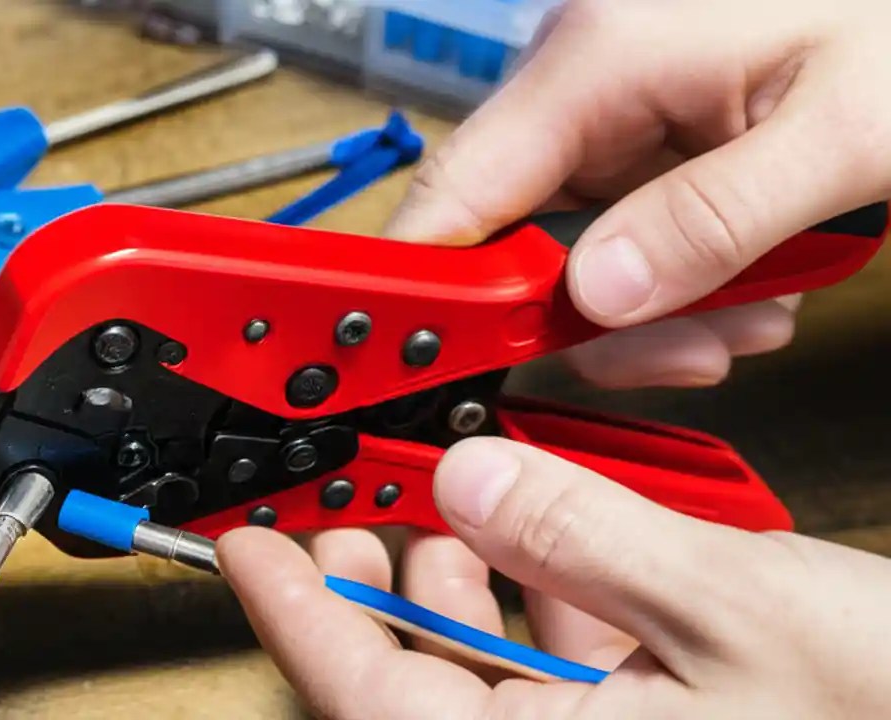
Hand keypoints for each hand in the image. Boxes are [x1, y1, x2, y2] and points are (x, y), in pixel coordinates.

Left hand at [218, 437, 890, 718]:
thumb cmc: (885, 716)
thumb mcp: (730, 609)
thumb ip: (581, 535)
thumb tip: (471, 477)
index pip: (364, 692)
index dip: (292, 611)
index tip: (246, 548)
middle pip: (404, 680)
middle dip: (371, 583)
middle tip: (348, 504)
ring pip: (477, 668)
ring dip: (452, 580)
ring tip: (437, 500)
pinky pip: (550, 669)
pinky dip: (535, 597)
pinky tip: (541, 537)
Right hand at [385, 0, 890, 388]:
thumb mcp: (842, 136)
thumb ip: (716, 221)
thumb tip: (602, 296)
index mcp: (603, 55)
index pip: (463, 186)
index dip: (429, 285)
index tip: (426, 363)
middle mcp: (584, 79)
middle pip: (515, 237)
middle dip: (592, 318)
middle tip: (686, 352)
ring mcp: (608, 113)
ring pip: (570, 254)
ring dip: (652, 311)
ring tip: (752, 314)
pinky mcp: (638, 142)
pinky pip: (617, 240)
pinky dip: (673, 285)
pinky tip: (750, 284)